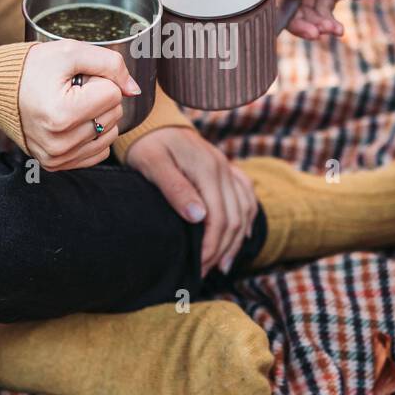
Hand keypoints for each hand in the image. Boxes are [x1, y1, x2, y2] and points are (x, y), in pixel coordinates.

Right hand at [17, 40, 139, 170]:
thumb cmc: (32, 68)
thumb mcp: (70, 52)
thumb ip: (111, 64)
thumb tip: (134, 89)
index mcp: (62, 114)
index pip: (113, 94)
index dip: (98, 79)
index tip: (74, 78)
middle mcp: (60, 142)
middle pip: (113, 115)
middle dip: (98, 97)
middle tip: (70, 90)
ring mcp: (57, 157)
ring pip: (109, 134)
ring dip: (97, 116)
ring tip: (69, 104)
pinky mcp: (56, 165)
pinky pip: (98, 152)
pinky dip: (92, 135)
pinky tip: (71, 121)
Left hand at [124, 127, 257, 275]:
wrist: (153, 122)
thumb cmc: (147, 146)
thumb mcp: (152, 165)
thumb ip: (176, 189)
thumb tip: (198, 217)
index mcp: (207, 169)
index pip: (218, 217)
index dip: (210, 246)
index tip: (198, 267)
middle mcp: (223, 169)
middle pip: (233, 218)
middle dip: (221, 249)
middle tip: (204, 272)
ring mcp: (227, 168)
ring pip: (244, 210)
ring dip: (236, 240)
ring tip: (222, 264)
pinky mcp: (226, 169)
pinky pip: (246, 196)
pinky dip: (247, 219)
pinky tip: (240, 237)